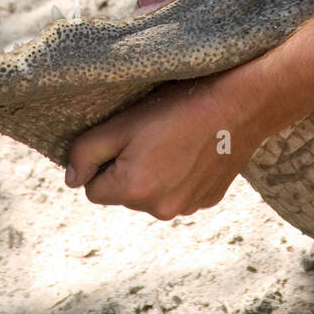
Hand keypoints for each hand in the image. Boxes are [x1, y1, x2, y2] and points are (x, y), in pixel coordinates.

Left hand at [64, 74, 272, 219]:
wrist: (241, 104)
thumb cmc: (179, 107)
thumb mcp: (122, 123)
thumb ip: (85, 152)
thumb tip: (72, 180)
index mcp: (134, 191)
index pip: (93, 190)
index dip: (102, 161)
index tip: (125, 138)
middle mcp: (160, 209)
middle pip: (124, 194)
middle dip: (129, 169)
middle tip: (152, 135)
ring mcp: (188, 208)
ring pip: (152, 194)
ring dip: (155, 173)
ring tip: (175, 140)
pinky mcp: (208, 200)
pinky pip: (179, 192)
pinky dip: (180, 176)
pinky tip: (194, 150)